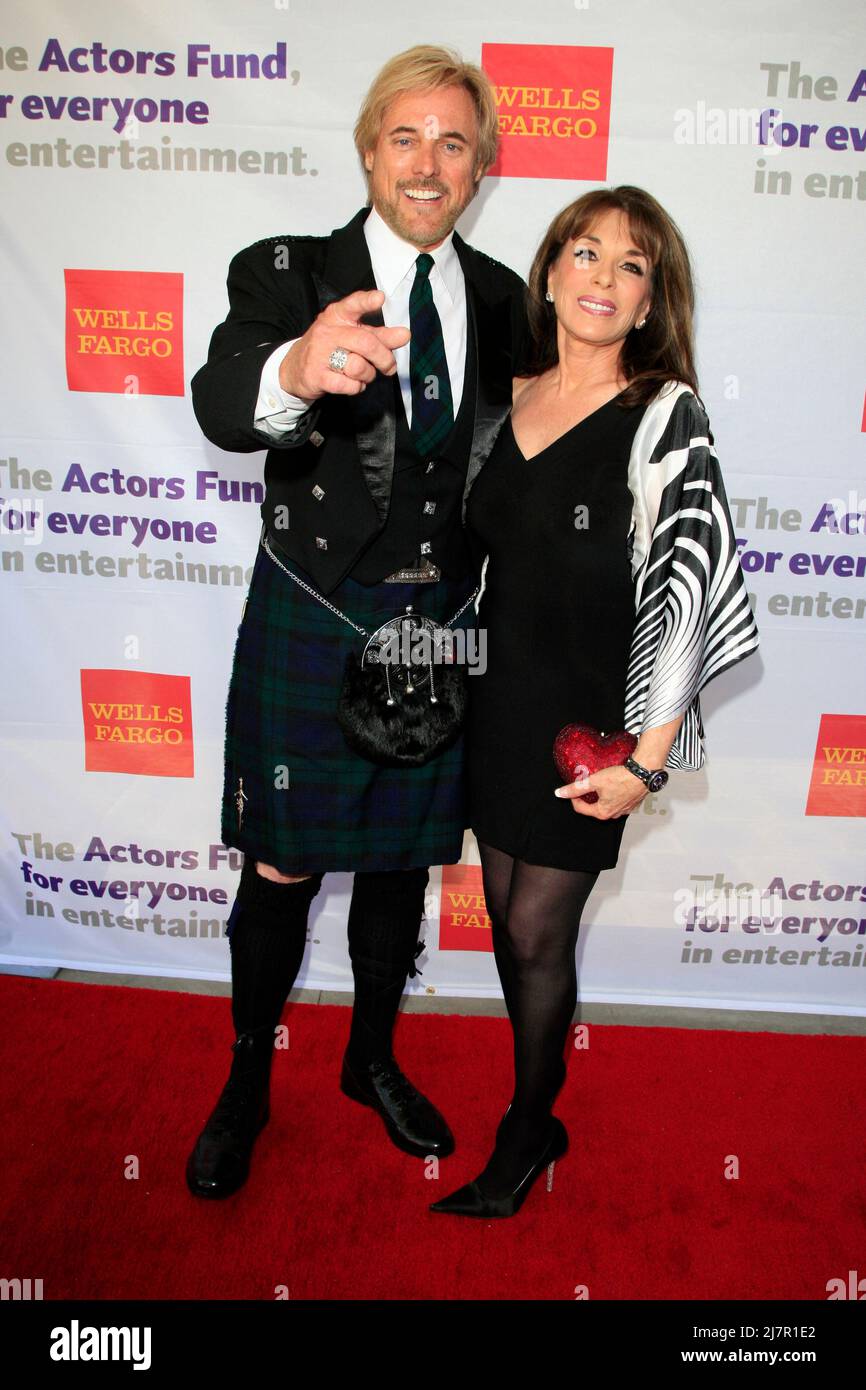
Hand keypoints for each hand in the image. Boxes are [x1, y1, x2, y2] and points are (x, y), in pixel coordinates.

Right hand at [278, 288, 409, 399]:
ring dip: (369, 375)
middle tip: (389, 367)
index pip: (352, 305)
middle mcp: (328, 332)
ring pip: (358, 366)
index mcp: (337, 316)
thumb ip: (378, 335)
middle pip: (366, 342)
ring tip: (364, 375)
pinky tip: (353, 384)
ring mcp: (320, 354)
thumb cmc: (330, 348)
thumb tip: (404, 335)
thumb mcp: (351, 335)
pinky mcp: (317, 376)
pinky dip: (357, 387)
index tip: (380, 298)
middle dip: (384, 358)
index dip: (367, 302)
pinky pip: (348, 385)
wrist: (295, 368)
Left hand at [554, 764, 647, 818]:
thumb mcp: (594, 781)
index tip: (573, 788)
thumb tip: (560, 793)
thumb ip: (576, 788)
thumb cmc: (622, 777)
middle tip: (586, 784)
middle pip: (594, 807)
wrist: (644, 772)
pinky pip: (618, 801)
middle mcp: (614, 814)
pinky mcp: (632, 803)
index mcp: (603, 812)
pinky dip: (613, 794)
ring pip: (607, 804)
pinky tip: (613, 784)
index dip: (573, 797)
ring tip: (599, 783)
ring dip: (601, 795)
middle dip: (587, 796)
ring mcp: (624, 810)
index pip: (580, 809)